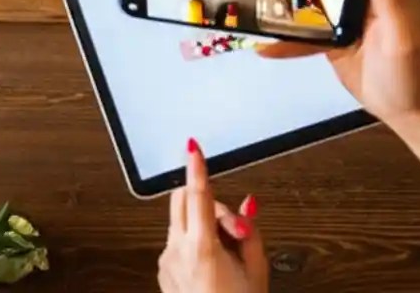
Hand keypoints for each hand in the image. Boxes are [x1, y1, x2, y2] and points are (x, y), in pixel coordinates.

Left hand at [159, 139, 266, 292]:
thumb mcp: (256, 270)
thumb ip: (249, 231)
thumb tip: (246, 205)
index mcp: (202, 249)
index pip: (199, 197)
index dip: (197, 169)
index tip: (192, 148)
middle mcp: (177, 251)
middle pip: (182, 200)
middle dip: (205, 198)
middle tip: (232, 224)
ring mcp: (166, 260)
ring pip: (180, 221)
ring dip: (201, 223)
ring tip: (226, 252)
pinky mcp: (163, 269)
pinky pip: (176, 241)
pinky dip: (193, 241)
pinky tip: (212, 264)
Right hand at [261, 0, 419, 125]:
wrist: (410, 113)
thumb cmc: (413, 75)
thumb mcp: (403, 36)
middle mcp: (366, 1)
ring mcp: (349, 21)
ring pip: (314, 4)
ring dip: (289, 6)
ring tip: (259, 7)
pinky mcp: (335, 42)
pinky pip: (308, 35)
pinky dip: (288, 41)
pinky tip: (266, 47)